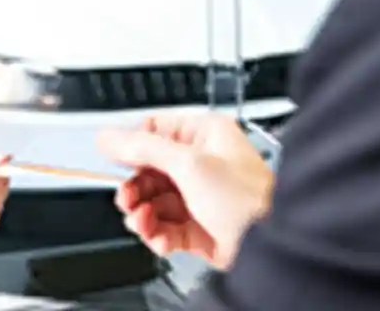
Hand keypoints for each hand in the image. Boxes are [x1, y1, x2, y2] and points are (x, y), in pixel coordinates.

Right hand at [97, 113, 272, 268]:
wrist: (270, 248)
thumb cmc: (247, 198)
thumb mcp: (188, 163)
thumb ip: (143, 148)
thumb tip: (108, 136)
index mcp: (205, 135)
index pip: (155, 131)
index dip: (134, 148)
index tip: (120, 164)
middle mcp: (202, 163)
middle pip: (149, 170)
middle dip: (135, 188)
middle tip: (128, 199)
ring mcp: (199, 197)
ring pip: (153, 202)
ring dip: (142, 214)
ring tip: (142, 222)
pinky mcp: (198, 228)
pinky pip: (164, 227)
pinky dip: (156, 234)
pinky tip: (159, 237)